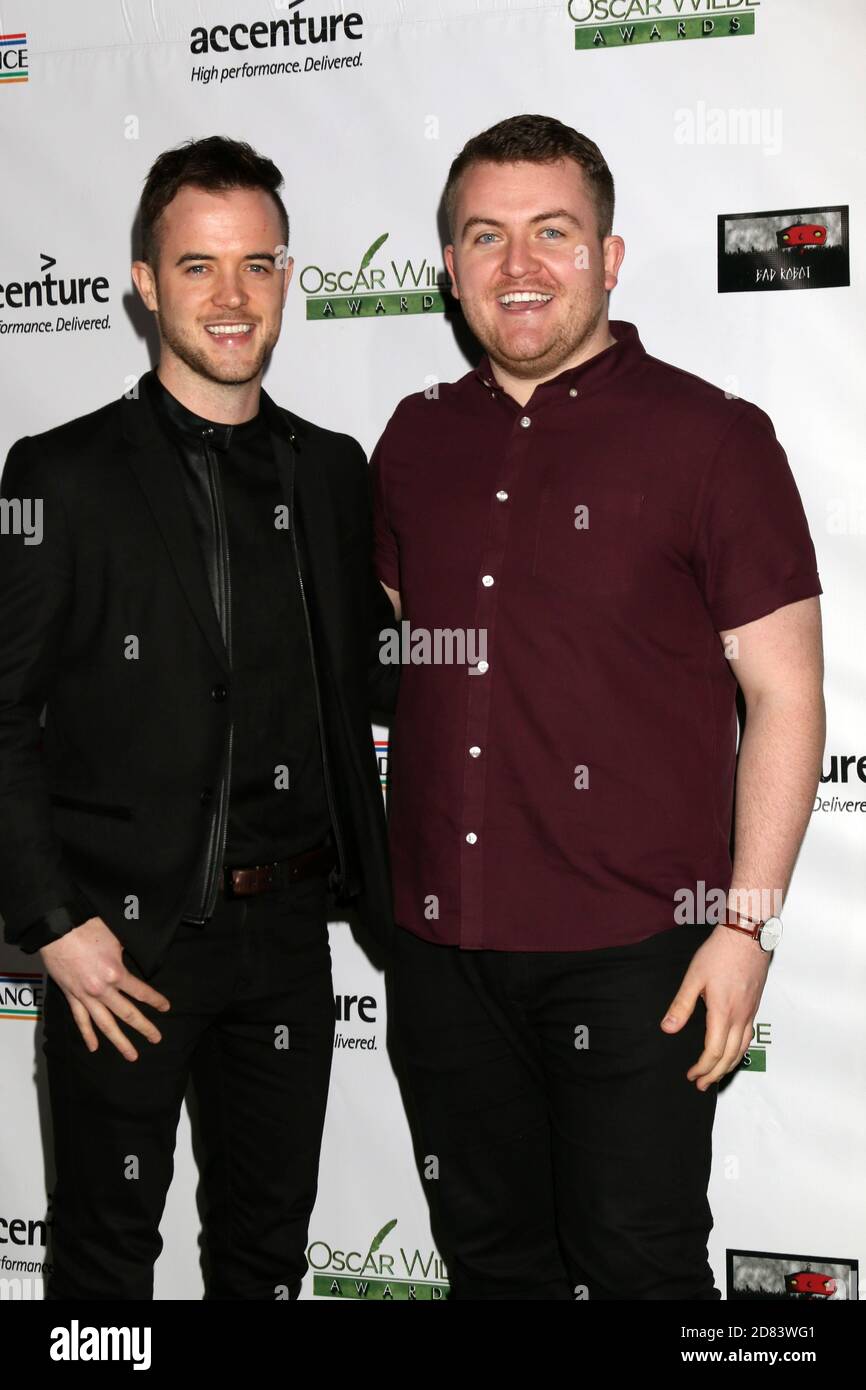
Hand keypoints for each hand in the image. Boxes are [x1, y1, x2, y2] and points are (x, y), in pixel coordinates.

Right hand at [40, 917, 170, 1060]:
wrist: (57, 929)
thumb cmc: (88, 928)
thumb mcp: (117, 938)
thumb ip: (128, 954)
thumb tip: (138, 957)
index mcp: (115, 974)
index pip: (141, 992)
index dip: (156, 1001)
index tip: (166, 1008)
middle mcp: (101, 990)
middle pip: (127, 1014)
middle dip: (144, 1028)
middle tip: (156, 1039)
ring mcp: (85, 995)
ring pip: (105, 1024)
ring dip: (119, 1041)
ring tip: (132, 1055)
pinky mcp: (71, 996)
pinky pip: (80, 1019)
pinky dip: (87, 1034)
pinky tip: (94, 1047)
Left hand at [659, 924, 770, 1088]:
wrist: (747, 936)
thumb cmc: (720, 953)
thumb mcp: (694, 977)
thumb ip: (681, 1005)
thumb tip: (668, 1028)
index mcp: (723, 1012)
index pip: (714, 1052)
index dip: (702, 1068)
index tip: (692, 1075)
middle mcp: (740, 1017)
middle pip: (730, 1057)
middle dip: (714, 1074)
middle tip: (701, 1084)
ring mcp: (750, 1012)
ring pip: (742, 1049)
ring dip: (728, 1066)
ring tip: (715, 1075)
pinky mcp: (754, 1006)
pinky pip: (749, 1037)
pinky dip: (739, 1052)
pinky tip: (732, 1052)